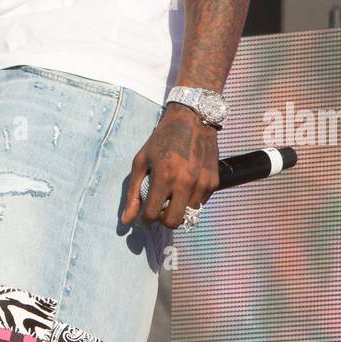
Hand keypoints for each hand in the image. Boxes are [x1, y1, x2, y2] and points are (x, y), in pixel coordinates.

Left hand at [120, 103, 219, 228]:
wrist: (192, 120)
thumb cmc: (162, 140)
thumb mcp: (141, 161)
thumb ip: (133, 193)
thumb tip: (127, 221)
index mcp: (164, 176)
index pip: (152, 215)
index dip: (144, 219)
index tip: (142, 215)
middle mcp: (185, 183)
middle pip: (173, 222)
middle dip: (162, 220)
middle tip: (158, 209)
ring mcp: (202, 184)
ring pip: (189, 215)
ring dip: (177, 210)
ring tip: (171, 194)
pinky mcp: (214, 182)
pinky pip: (200, 204)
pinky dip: (190, 201)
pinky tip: (184, 185)